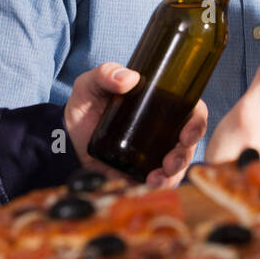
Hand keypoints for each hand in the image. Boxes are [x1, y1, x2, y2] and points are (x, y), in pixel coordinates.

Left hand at [64, 62, 207, 187]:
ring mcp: (154, 154)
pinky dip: (161, 185)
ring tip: (157, 178)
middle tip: (171, 161)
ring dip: (175, 173)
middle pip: (188, 142)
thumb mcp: (90, 85)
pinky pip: (161, 182)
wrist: (62, 141)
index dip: (197, 123)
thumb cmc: (83, 108)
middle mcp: (163, 130)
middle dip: (185, 154)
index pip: (192, 113)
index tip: (188, 134)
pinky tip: (151, 184)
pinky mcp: (142, 174)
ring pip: (178, 165)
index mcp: (161, 106)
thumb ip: (105, 74)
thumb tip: (129, 79)